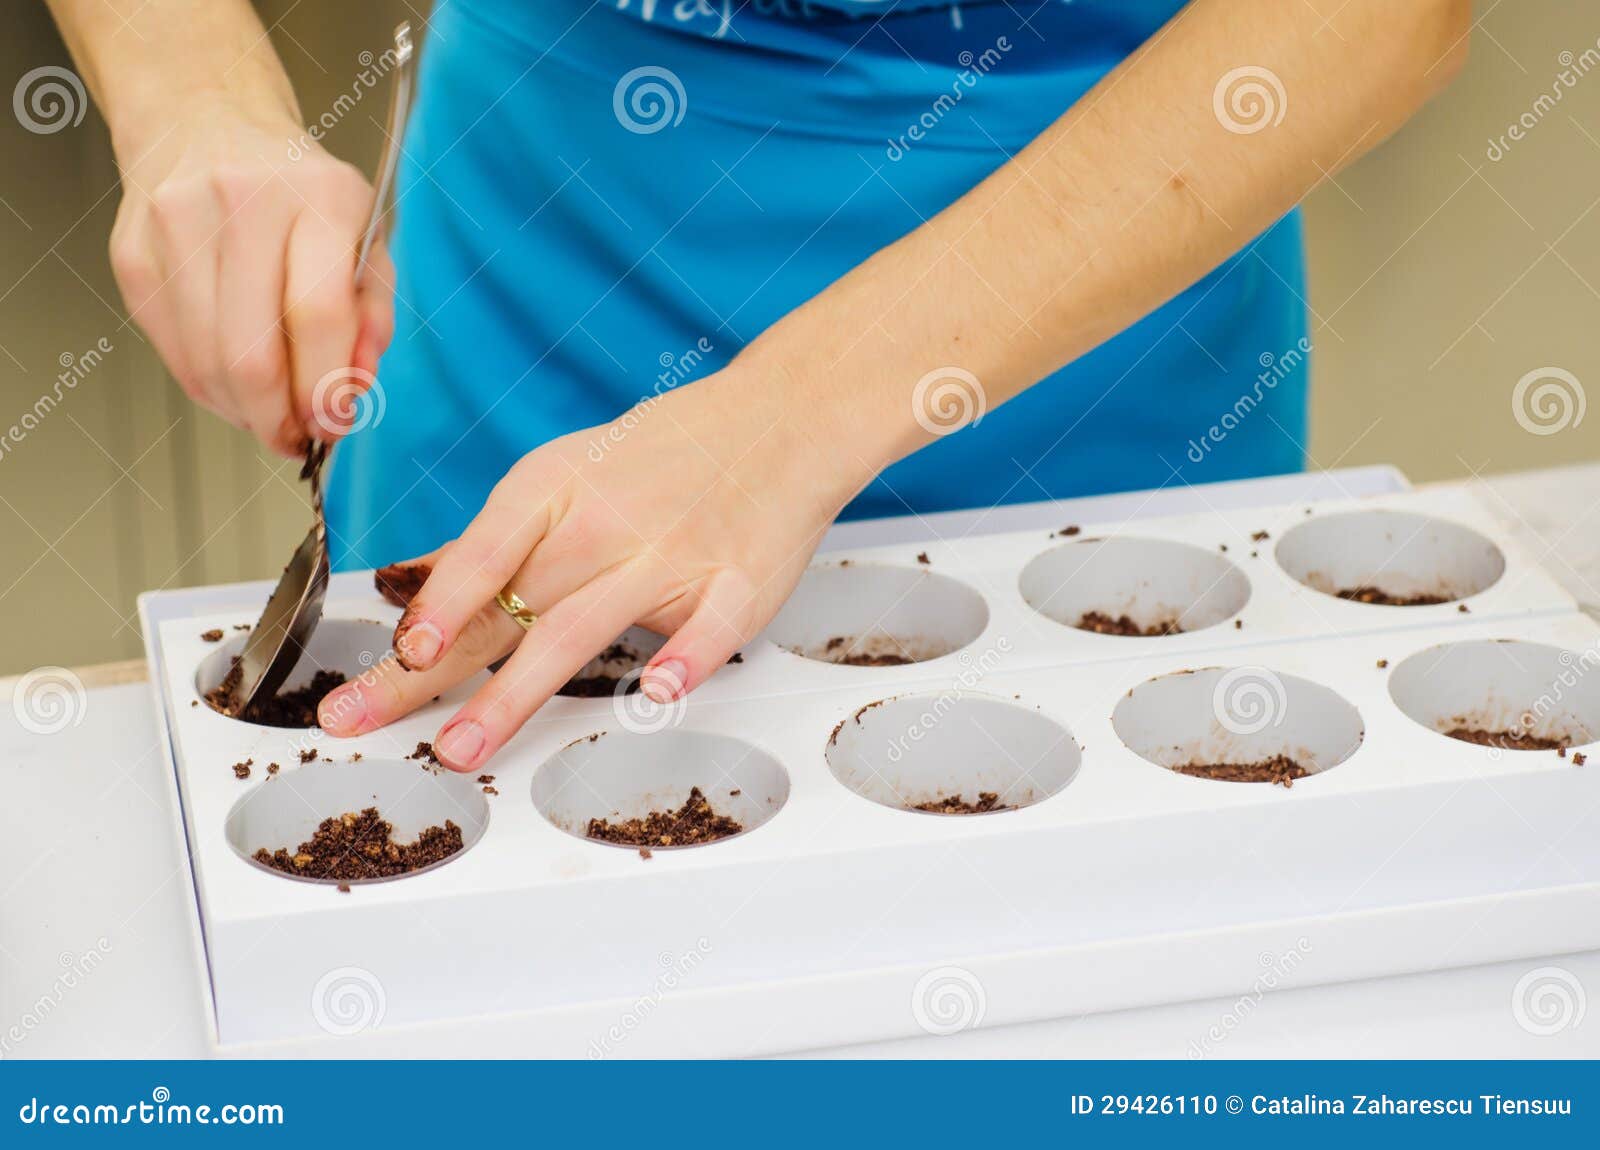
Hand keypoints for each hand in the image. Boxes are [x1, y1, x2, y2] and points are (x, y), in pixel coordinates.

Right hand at [109, 98, 394, 455]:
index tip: (335, 424)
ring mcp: (176, 226)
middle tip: (300, 437)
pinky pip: (173, 351)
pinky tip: (235, 383)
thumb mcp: (364, 236)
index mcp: (318, 196)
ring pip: (207, 364)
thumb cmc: (300, 190)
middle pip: (251, 354)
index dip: (325, 388)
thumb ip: (372, 315)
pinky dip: (209, 386)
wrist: (206, 120)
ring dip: (244, 411)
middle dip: (279, 418)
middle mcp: (242, 203)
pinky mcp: (134, 253)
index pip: (317, 315)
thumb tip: (352, 390)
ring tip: (272, 415)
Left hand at [317, 353, 876, 771]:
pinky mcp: (735, 588)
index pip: (481, 554)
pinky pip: (706, 631)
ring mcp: (671, 557)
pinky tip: (654, 694)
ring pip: (580, 630)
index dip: (436, 604)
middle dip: (432, 672)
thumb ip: (499, 540)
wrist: (783, 419)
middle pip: (508, 609)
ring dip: (515, 693)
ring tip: (464, 746)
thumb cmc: (670, 453)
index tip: (400, 648)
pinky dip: (683, 661)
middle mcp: (604, 523)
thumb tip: (415, 585)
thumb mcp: (569, 473)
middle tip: (365, 720)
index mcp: (557, 488)